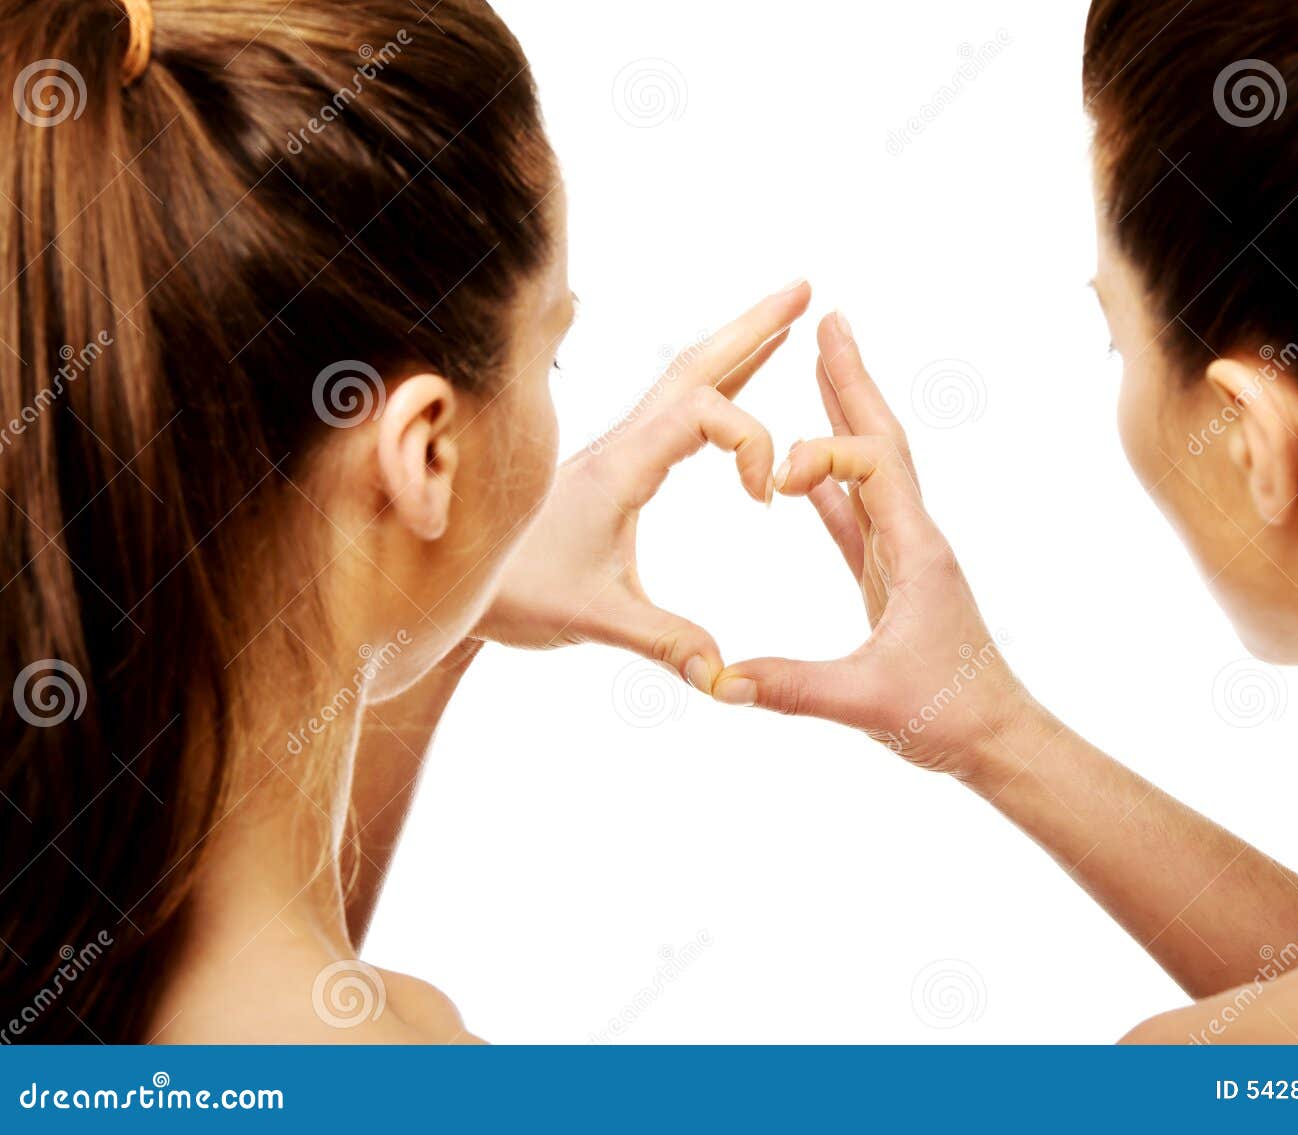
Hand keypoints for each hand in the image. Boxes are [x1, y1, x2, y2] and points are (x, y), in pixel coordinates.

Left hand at [475, 281, 811, 693]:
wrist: (457, 585)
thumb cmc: (517, 594)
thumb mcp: (592, 619)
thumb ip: (661, 641)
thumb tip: (723, 676)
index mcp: (622, 464)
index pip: (704, 413)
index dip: (751, 442)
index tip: (764, 500)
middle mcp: (622, 442)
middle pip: (696, 365)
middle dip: (753, 328)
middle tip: (804, 291)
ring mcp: (620, 449)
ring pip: (685, 379)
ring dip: (737, 346)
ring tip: (786, 321)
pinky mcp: (617, 464)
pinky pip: (675, 407)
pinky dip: (716, 384)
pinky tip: (734, 384)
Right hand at [712, 313, 1033, 775]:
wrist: (995, 737)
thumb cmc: (948, 716)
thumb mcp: (866, 703)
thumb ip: (792, 687)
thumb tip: (720, 678)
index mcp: (916, 552)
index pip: (873, 466)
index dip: (823, 454)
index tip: (777, 477)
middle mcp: (914, 539)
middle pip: (880, 441)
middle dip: (852, 380)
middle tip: (829, 320)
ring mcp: (903, 555)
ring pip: (870, 469)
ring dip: (844, 415)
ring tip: (819, 365)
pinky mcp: (891, 579)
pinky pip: (856, 515)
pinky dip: (831, 481)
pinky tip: (807, 469)